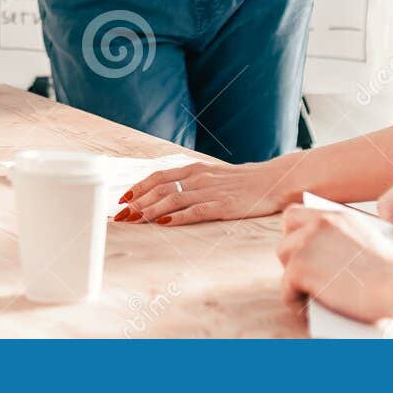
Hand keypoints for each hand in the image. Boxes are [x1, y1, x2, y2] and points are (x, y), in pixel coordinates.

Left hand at [115, 159, 286, 225]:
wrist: (272, 181)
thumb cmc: (241, 181)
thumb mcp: (212, 175)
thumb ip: (190, 181)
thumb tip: (165, 193)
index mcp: (195, 169)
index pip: (158, 177)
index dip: (137, 188)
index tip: (122, 200)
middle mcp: (199, 178)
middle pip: (160, 189)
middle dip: (137, 203)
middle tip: (120, 216)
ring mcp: (211, 191)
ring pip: (173, 200)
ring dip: (149, 211)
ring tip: (134, 221)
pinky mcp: (223, 206)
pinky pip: (195, 211)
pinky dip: (177, 217)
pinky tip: (163, 224)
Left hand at [276, 205, 392, 322]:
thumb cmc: (392, 272)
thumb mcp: (367, 240)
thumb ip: (342, 239)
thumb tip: (321, 255)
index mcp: (335, 215)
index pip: (294, 215)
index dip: (293, 235)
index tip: (298, 250)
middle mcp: (318, 223)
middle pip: (285, 238)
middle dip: (291, 257)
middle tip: (304, 276)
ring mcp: (306, 244)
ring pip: (283, 259)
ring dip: (292, 277)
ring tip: (305, 293)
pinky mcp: (300, 267)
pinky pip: (286, 286)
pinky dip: (294, 298)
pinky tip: (306, 307)